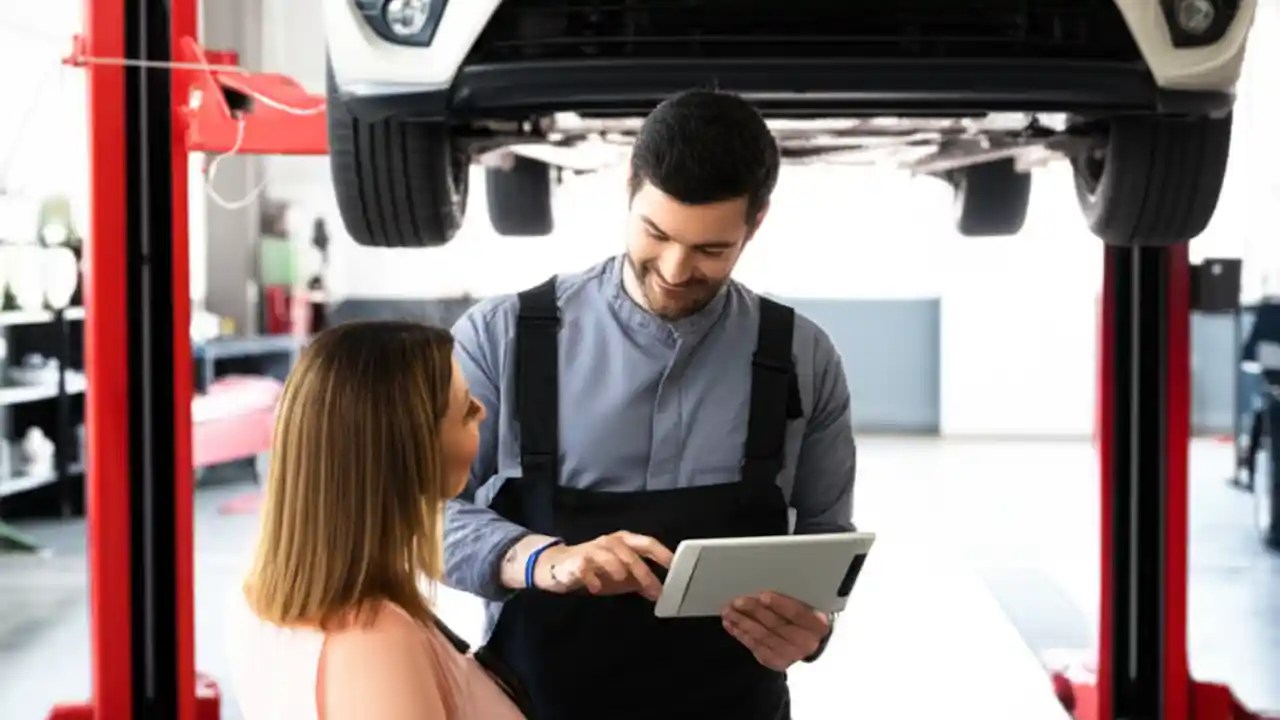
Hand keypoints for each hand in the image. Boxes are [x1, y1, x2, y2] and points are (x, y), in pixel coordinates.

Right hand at [535, 531, 673, 600]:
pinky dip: (591, 578)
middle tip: (654, 589)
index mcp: (625, 542)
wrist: (559, 566)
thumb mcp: (621, 576)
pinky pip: (584, 568)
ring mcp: (592, 551)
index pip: (647, 543)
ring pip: (607, 555)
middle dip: (642, 571)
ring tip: (623, 579)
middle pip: (629, 552)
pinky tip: (595, 588)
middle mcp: (610, 542)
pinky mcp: (575, 562)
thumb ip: (640, 581)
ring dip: (616, 567)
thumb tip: (661, 592)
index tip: (676, 567)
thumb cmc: (596, 569)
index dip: (662, 554)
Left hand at [721, 592, 830, 670]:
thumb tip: (765, 585)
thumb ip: (792, 595)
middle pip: (776, 625)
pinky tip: (731, 624)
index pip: (798, 613)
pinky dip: (741, 634)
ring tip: (729, 611)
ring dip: (742, 622)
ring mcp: (790, 654)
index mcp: (817, 624)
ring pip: (763, 637)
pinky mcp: (775, 662)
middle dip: (754, 612)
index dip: (780, 605)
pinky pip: (755, 647)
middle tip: (737, 601)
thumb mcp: (806, 603)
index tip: (762, 596)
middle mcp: (806, 642)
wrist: (808, 640)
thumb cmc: (804, 616)